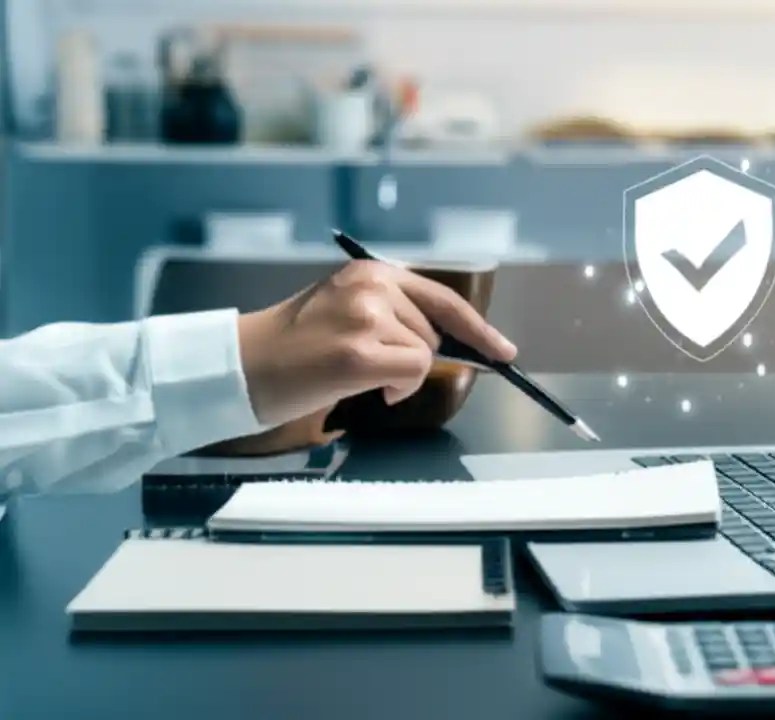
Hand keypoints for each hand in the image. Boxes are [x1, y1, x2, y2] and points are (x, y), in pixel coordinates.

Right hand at [236, 260, 516, 427]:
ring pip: (424, 355)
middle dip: (414, 357)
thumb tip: (452, 345)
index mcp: (371, 272)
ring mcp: (366, 318)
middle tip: (366, 364)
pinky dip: (400, 389)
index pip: (442, 298)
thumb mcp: (345, 310)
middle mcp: (372, 286)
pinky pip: (413, 373)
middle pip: (434, 333)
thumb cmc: (294, 347)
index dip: (477, 328)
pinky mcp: (359, 353)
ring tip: (354, 372)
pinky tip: (369, 388)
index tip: (503, 350)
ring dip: (400, 375)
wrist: (242, 365)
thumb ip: (394, 315)